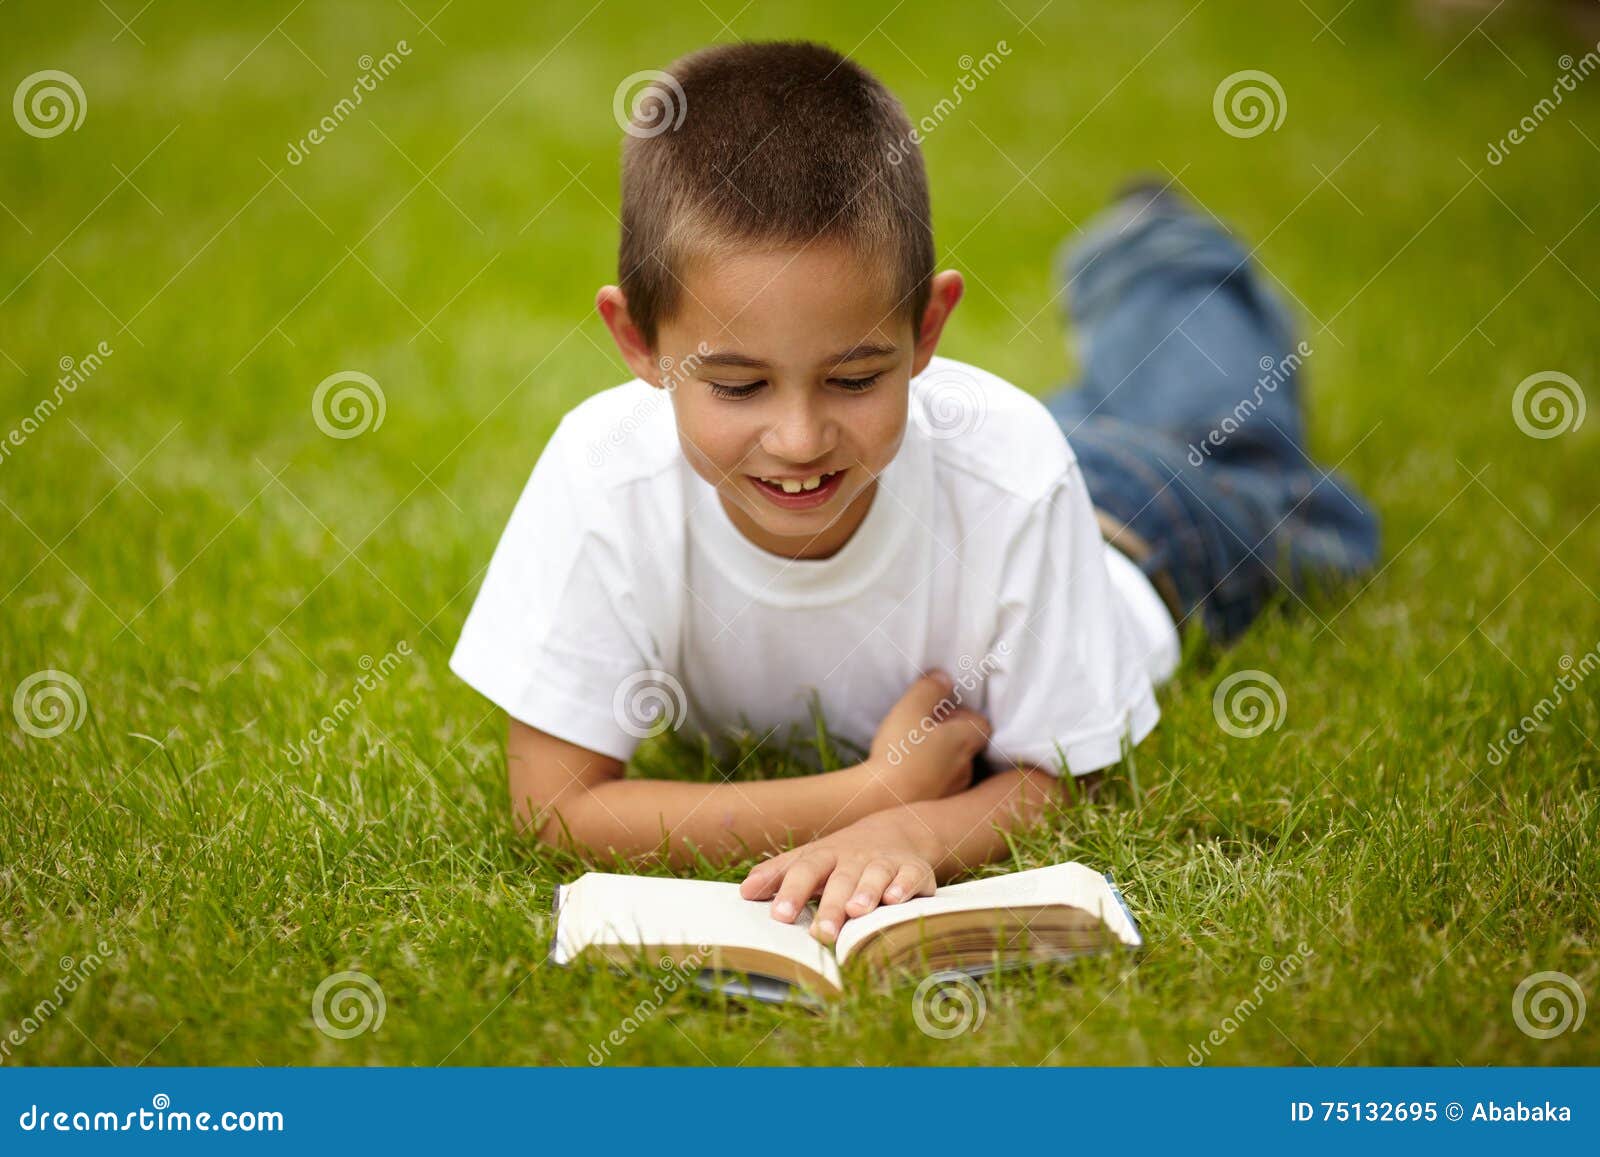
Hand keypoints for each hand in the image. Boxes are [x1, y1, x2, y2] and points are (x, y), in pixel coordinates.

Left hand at [738, 810, 939, 943]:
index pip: (805, 870)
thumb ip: (778, 874)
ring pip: (874, 874)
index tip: (780, 916)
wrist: (894, 832)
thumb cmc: (842, 857)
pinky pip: (910, 875)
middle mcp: (854, 858)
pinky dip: (904, 886)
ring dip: (866, 892)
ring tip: (856, 912)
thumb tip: (744, 891)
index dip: (792, 891)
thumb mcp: (810, 859)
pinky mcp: (913, 869)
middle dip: (830, 906)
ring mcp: (884, 862)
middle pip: (840, 880)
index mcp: (825, 856)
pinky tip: (895, 899)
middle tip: (821, 934)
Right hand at [865, 670, 990, 805]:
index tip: (939, 712)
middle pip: (967, 745)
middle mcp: (967, 767)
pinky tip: (907, 775)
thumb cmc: (899, 750)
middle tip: (922, 730)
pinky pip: (940, 787)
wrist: (882, 801)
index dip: (963, 714)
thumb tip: (945, 676)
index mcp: (965, 740)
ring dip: (940, 758)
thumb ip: (930, 688)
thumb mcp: (911, 707)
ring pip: (954, 768)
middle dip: (950, 736)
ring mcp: (953, 792)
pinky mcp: (938, 809)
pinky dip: (930, 778)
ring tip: (912, 753)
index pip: (981, 723)